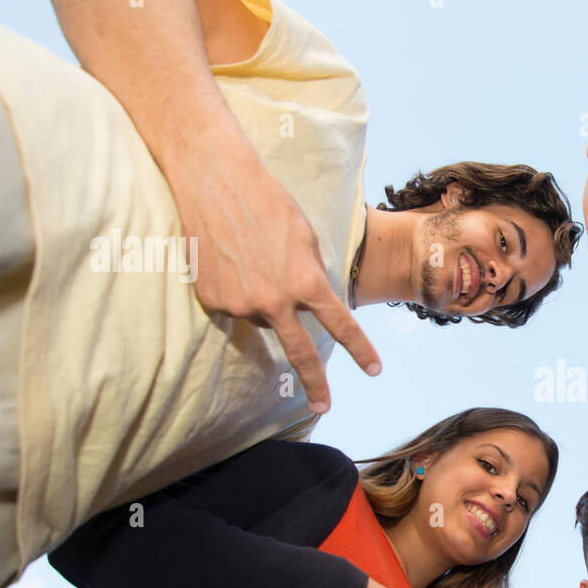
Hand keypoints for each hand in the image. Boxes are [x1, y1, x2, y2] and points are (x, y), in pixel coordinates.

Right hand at [168, 148, 380, 413]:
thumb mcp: (305, 238)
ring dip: (266, 301)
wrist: (214, 181)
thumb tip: (310, 302)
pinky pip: (235, 305)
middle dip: (314, 383)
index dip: (360, 350)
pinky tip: (230, 260)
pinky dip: (237, 290)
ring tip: (254, 259)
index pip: (341, 325)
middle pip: (300, 352)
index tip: (374, 370)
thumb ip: (311, 275)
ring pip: (264, 318)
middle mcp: (274, 300)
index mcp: (306, 281)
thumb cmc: (267, 202)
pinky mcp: (213, 300)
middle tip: (324, 405)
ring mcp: (240, 304)